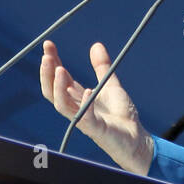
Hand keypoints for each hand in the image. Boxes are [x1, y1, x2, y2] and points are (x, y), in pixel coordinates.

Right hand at [40, 39, 153, 174]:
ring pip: (62, 105)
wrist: (137, 139)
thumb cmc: (121, 116)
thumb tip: (96, 45)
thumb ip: (102, 67)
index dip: (52, 62)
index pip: (58, 79)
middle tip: (46, 55)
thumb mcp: (110, 85)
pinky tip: (88, 90)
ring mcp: (84, 120)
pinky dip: (86, 103)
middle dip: (47, 73)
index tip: (48, 44)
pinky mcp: (97, 130)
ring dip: (58, 87)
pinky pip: (87, 118)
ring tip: (59, 69)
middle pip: (52, 92)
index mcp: (78, 98)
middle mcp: (76, 109)